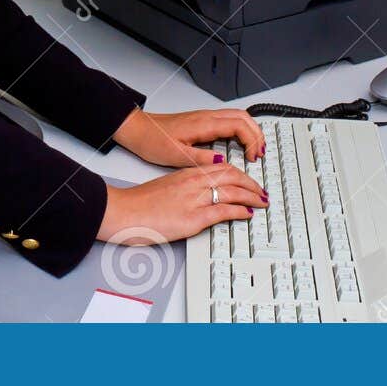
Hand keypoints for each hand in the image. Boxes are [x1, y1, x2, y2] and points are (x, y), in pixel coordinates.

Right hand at [97, 165, 268, 243]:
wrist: (124, 211)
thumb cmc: (140, 203)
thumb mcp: (166, 188)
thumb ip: (185, 188)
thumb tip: (200, 196)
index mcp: (187, 174)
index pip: (222, 167)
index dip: (241, 174)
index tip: (249, 181)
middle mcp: (193, 183)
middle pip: (232, 176)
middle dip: (252, 184)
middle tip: (262, 192)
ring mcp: (194, 199)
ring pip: (233, 191)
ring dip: (252, 196)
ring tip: (261, 202)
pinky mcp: (193, 218)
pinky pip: (224, 211)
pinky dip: (240, 211)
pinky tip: (247, 214)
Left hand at [112, 107, 265, 168]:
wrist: (139, 129)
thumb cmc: (153, 140)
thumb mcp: (176, 155)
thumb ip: (200, 158)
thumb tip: (222, 161)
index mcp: (204, 124)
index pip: (239, 125)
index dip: (252, 141)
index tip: (254, 157)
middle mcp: (207, 117)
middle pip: (244, 117)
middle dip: (257, 134)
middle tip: (260, 154)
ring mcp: (206, 118)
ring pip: (238, 117)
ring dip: (250, 131)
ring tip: (255, 150)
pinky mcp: (202, 122)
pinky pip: (229, 121)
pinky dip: (241, 131)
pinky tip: (239, 144)